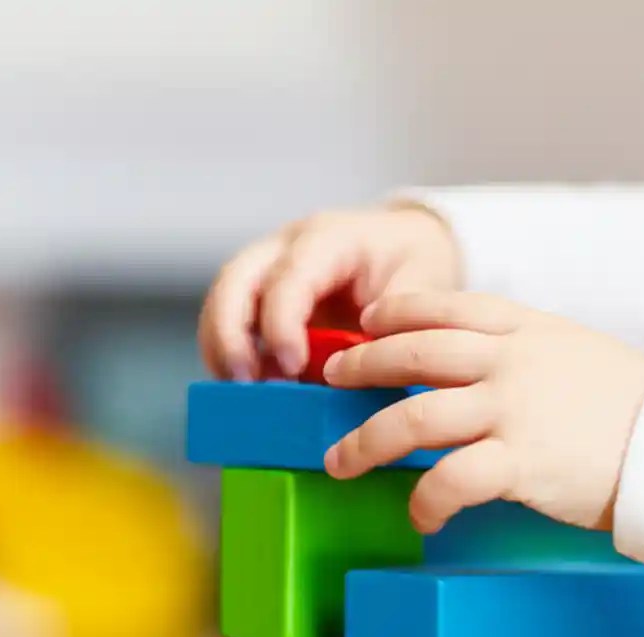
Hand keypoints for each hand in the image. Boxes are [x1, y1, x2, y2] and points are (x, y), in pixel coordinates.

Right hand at [198, 204, 460, 380]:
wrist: (404, 243)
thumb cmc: (411, 260)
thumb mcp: (421, 284)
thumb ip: (396, 326)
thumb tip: (367, 371)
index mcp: (329, 238)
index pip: (289, 276)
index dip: (282, 323)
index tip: (292, 366)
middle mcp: (286, 246)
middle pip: (235, 280)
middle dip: (229, 333)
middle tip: (242, 381)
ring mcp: (267, 267)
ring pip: (223, 299)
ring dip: (222, 347)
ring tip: (240, 391)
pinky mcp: (260, 295)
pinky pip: (231, 320)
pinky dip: (231, 354)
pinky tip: (250, 387)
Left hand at [322, 292, 643, 533]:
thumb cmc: (636, 405)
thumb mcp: (578, 350)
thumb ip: (527, 349)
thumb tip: (482, 364)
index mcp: (527, 328)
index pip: (446, 306)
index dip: (398, 311)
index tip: (368, 322)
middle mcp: (511, 362)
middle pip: (412, 353)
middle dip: (361, 365)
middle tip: (332, 378)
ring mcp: (511, 411)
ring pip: (413, 419)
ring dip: (366, 442)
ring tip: (340, 461)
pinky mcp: (519, 464)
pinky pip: (449, 481)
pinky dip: (424, 502)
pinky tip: (419, 516)